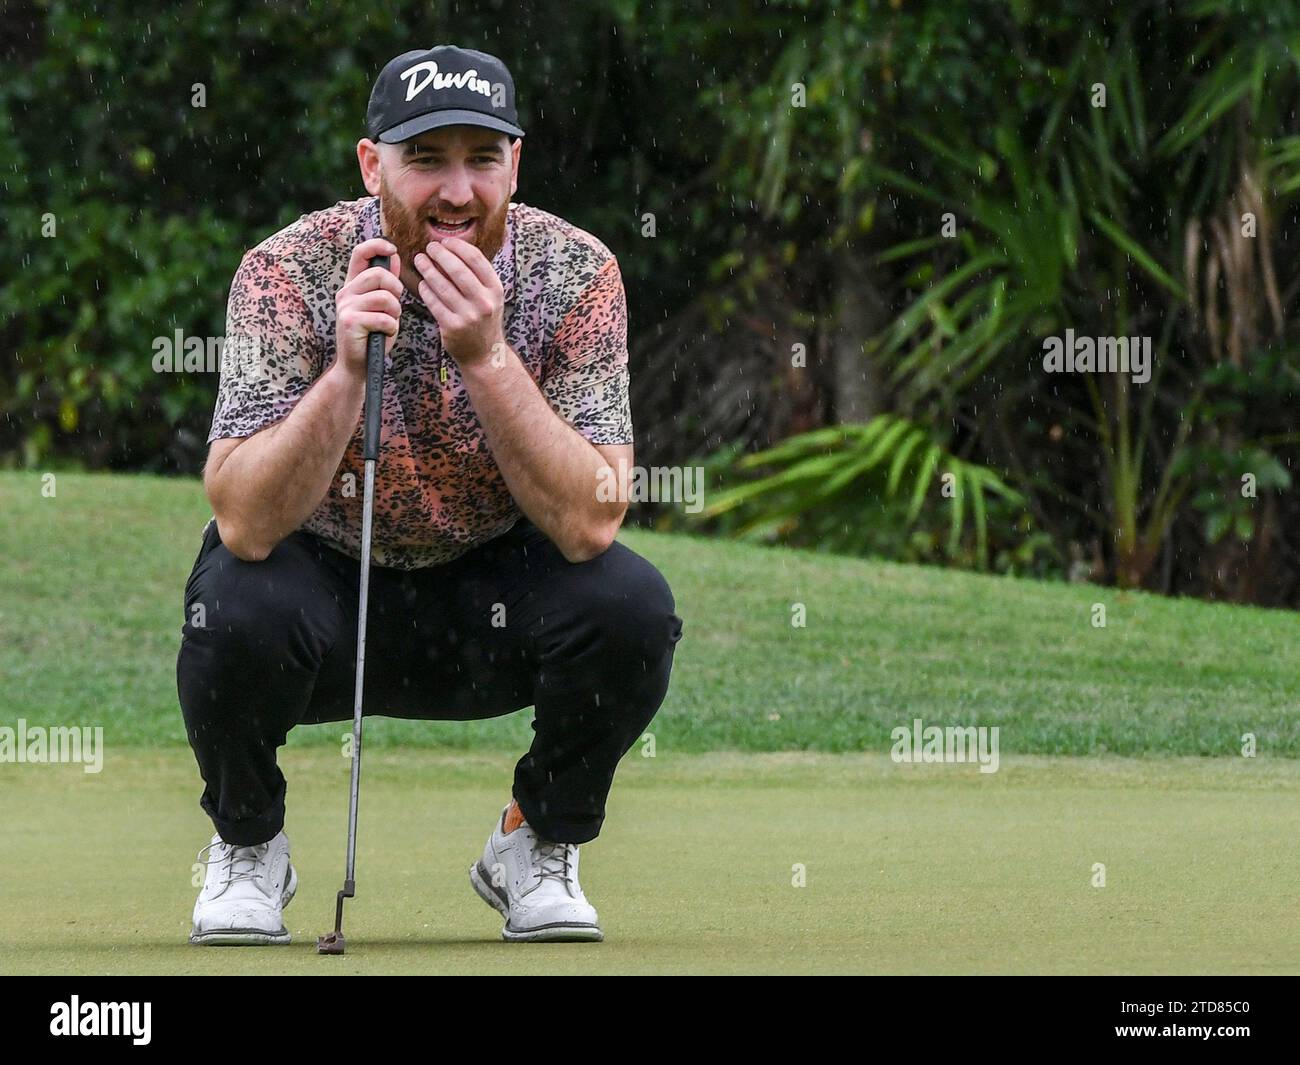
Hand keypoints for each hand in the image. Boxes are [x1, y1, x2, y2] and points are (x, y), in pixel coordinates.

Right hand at [334, 238, 401, 376]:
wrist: (357, 365)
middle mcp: (346, 292)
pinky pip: (384, 319)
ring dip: (395, 313)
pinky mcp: (349, 322)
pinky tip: (383, 335)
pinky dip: (391, 329)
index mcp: (353, 285)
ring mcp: (346, 306)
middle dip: (396, 290)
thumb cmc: (372, 335)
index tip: (393, 249)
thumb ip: (386, 284)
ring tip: (388, 323)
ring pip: (385, 298)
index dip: (377, 245)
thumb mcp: (382, 306)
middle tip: (395, 307)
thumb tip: (394, 256)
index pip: (360, 253)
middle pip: (379, 274)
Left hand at [413, 238, 504, 364]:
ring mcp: (468, 316)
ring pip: (442, 285)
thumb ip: (477, 275)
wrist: (484, 353)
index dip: (458, 247)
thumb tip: (453, 249)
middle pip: (458, 270)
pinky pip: (434, 302)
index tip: (446, 242)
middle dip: (440, 255)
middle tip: (429, 248)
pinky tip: (422, 283)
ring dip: (428, 269)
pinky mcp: (452, 327)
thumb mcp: (490, 296)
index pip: (476, 259)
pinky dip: (425, 290)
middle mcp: (484, 302)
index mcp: (495, 290)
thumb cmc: (484, 319)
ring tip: (420, 260)